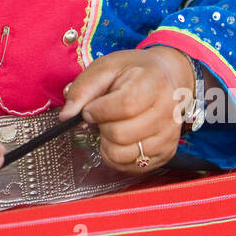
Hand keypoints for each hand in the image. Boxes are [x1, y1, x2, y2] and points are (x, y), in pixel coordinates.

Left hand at [58, 47, 193, 173]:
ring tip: (111, 126)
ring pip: (123, 154)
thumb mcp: (106, 68)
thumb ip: (83, 89)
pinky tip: (119, 139)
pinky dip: (117, 156)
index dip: (99, 110)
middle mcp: (167, 112)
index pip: (125, 106)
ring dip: (107, 143)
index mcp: (154, 84)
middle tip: (103, 116)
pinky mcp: (166, 153)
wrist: (166, 79)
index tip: (90, 108)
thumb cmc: (133, 72)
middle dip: (101, 126)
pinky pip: (131, 167)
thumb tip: (66, 116)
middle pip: (121, 134)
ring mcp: (168, 136)